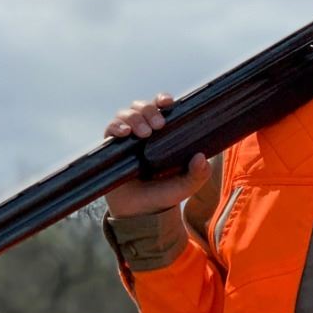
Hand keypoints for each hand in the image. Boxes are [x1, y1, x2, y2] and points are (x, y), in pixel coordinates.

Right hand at [103, 94, 209, 217]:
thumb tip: (202, 157)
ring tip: (142, 133)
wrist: (140, 213)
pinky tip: (124, 134)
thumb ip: (198, 174)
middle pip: (142, 106)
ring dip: (134, 117)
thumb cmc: (164, 194)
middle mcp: (145, 132)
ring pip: (125, 114)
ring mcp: (127, 139)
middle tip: (158, 124)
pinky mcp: (112, 148)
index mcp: (164, 134)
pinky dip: (116, 127)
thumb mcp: (186, 186)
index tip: (168, 102)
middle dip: (149, 109)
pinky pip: (110, 129)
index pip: (161, 108)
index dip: (162, 99)